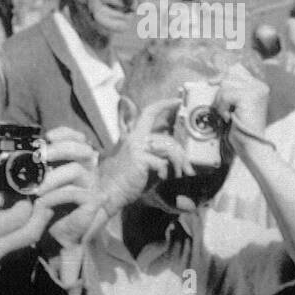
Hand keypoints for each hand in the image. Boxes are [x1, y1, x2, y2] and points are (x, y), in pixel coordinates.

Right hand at [0, 191, 48, 284]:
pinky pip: (19, 244)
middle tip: (45, 199)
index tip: (26, 191)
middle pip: (31, 233)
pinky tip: (26, 219)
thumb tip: (2, 197)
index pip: (18, 217)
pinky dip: (28, 230)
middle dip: (42, 215)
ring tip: (41, 207)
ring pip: (28, 241)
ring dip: (38, 223)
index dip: (26, 203)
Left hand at [32, 127, 107, 248]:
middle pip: (81, 148)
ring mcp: (92, 185)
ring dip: (52, 177)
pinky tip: (43, 203)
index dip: (65, 133)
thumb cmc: (47, 208)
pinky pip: (74, 192)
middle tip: (39, 157)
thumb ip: (40, 167)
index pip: (78, 138)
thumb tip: (28, 150)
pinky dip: (55, 196)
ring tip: (36, 190)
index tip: (47, 136)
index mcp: (78, 161)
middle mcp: (88, 169)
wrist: (55, 235)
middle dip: (59, 149)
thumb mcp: (40, 183)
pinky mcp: (92, 202)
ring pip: (76, 169)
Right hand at [95, 97, 190, 214]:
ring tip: (180, 176)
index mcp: (132, 137)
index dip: (163, 105)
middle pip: (167, 138)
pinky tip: (161, 179)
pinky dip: (165, 173)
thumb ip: (153, 157)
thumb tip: (173, 157)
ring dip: (178, 164)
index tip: (176, 102)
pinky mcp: (139, 157)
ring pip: (168, 149)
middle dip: (181, 154)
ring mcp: (136, 146)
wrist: (105, 193)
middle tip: (188, 169)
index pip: (148, 113)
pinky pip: (162, 162)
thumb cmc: (121, 183)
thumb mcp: (138, 165)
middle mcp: (134, 138)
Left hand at [212, 63, 269, 148]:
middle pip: (229, 75)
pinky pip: (225, 95)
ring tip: (226, 115)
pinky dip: (222, 107)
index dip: (222, 77)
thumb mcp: (236, 106)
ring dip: (220, 101)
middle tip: (219, 108)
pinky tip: (228, 118)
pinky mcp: (249, 96)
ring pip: (225, 84)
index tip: (211, 84)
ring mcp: (256, 90)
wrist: (252, 146)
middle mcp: (260, 86)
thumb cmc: (241, 129)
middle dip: (219, 91)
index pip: (236, 70)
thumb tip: (211, 81)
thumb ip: (231, 92)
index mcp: (259, 86)